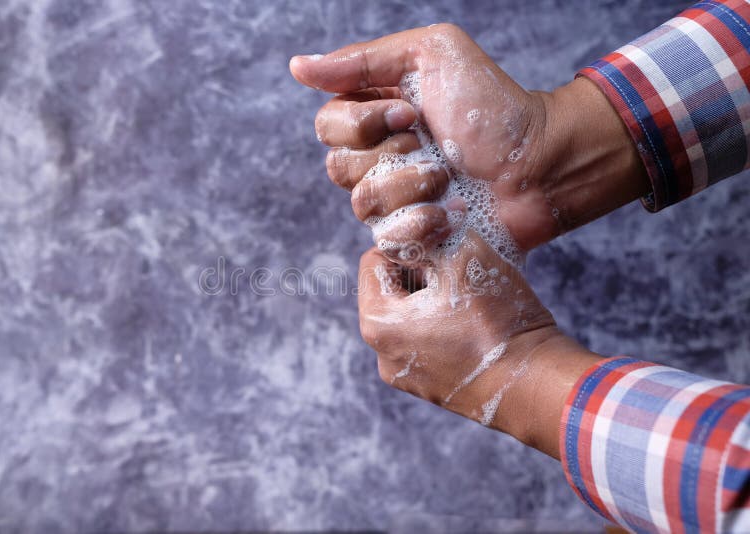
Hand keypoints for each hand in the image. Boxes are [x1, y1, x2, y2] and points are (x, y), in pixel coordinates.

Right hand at [291, 24, 648, 252]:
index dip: (363, 124)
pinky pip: (386, 239)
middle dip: (392, 156)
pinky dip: (420, 226)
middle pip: (338, 167)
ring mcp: (393, 202)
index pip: (327, 125)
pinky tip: (451, 215)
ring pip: (361, 204)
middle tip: (436, 148)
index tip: (414, 114)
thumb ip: (363, 60)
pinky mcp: (411, 237)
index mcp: (375, 115)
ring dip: (411, 188)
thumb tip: (297, 66)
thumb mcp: (432, 56)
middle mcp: (377, 159)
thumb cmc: (494, 107)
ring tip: (451, 181)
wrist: (539, 165)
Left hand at [358, 230, 599, 456]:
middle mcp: (382, 355)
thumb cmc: (498, 320)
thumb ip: (434, 230)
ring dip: (436, 297)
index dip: (408, 245)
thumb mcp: (463, 256)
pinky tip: (477, 322)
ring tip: (471, 296)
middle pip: (391, 290)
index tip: (441, 247)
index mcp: (377, 323)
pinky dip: (446, 325)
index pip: (373, 262)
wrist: (537, 384)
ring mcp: (406, 375)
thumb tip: (432, 211)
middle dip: (422, 272)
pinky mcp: (431, 387)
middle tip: (459, 270)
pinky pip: (427, 341)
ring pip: (411, 315)